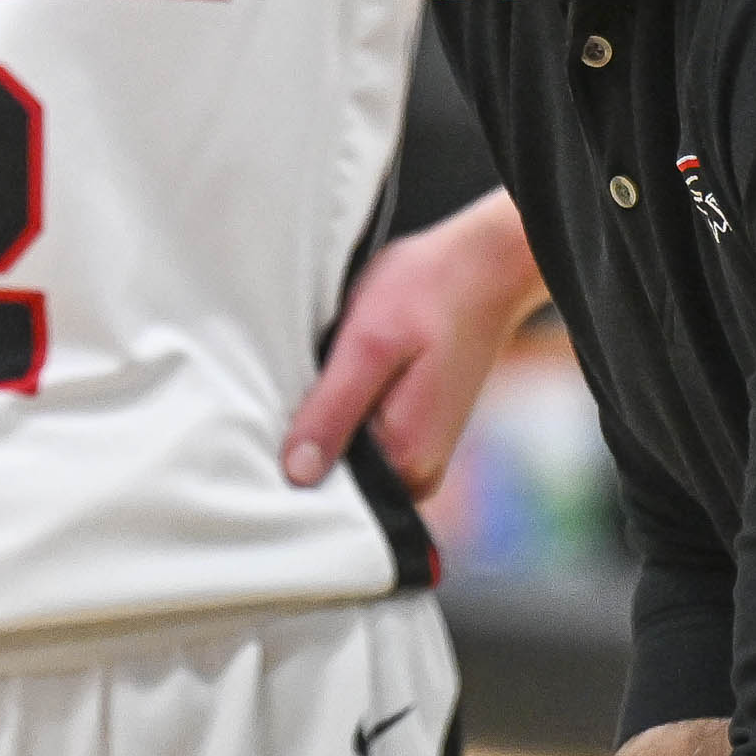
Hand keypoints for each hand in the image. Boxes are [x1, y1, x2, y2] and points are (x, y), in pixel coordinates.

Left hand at [289, 193, 541, 497]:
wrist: (485, 266)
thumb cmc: (429, 292)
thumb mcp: (367, 344)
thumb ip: (333, 411)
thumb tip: (297, 474)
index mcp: (405, 461)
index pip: (325, 489)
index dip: (289, 457)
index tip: (270, 420)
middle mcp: (417, 473)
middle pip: (336, 474)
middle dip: (307, 437)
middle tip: (300, 380)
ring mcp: (419, 455)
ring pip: (347, 453)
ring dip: (325, 419)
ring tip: (325, 372)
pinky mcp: (416, 433)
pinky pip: (364, 436)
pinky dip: (345, 408)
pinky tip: (344, 374)